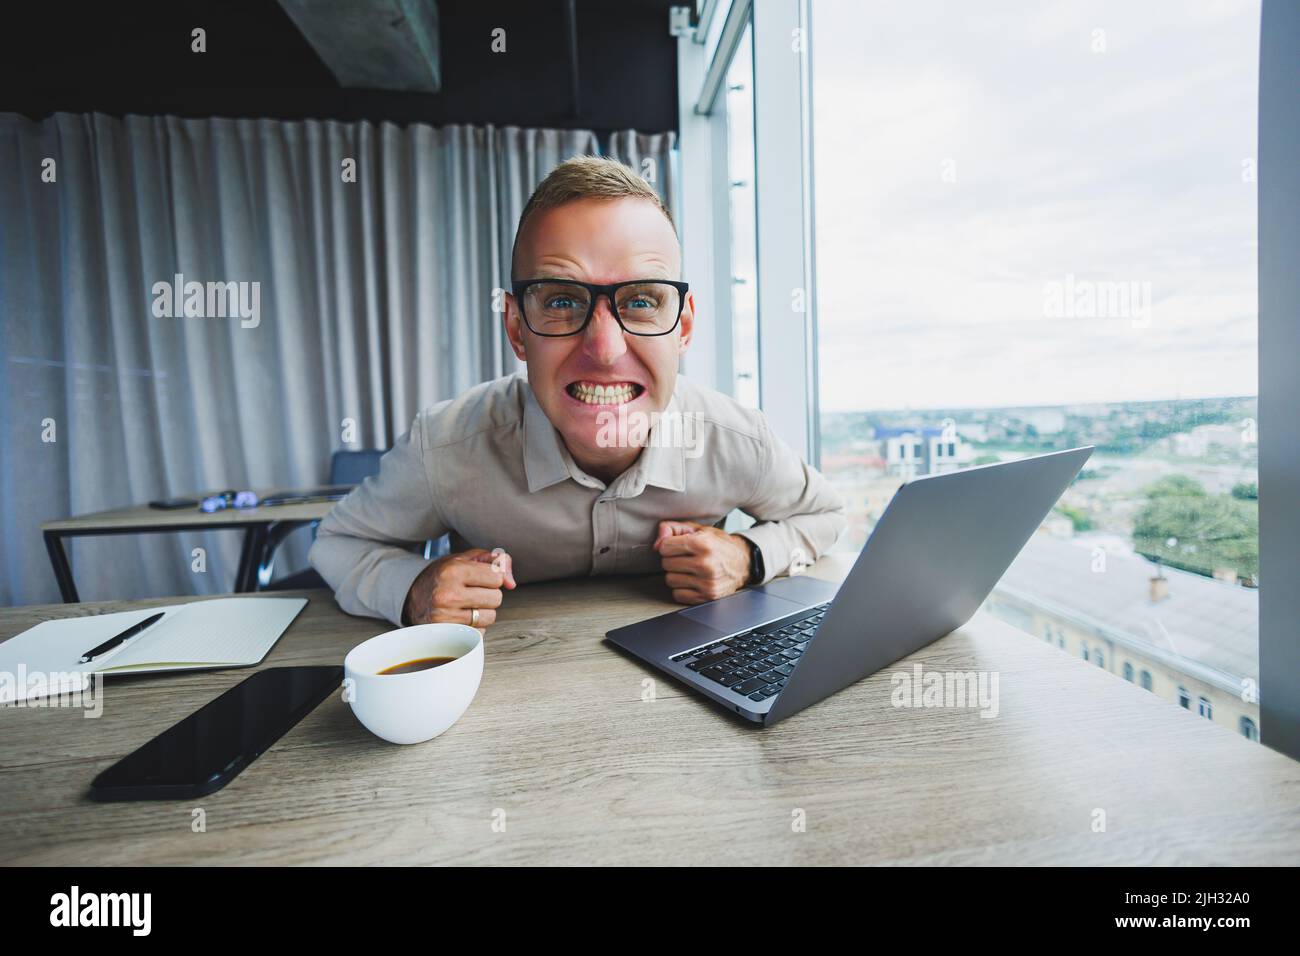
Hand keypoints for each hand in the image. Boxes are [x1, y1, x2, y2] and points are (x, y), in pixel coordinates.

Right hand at [401, 547, 516, 633]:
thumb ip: (495, 561)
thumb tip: (512, 583)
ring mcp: (446, 616)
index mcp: (453, 570)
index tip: (478, 578)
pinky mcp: (446, 634)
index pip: (497, 577)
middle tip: (471, 592)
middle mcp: (448, 594)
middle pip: (496, 598)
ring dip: (483, 612)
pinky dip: (475, 626)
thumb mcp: (465, 559)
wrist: (411, 598)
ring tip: (465, 605)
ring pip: (490, 617)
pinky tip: (460, 617)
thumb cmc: (443, 576)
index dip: (492, 577)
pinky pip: (480, 632)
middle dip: (488, 595)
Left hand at [652, 519, 751, 604]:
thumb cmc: (719, 545)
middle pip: (666, 564)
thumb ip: (673, 528)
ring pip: (670, 580)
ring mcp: (707, 582)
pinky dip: (682, 589)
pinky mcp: (707, 597)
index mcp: (703, 544)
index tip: (677, 546)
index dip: (668, 545)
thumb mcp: (699, 530)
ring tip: (689, 569)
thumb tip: (656, 543)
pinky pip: (678, 594)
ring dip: (676, 575)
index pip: (665, 547)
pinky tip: (692, 581)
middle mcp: (705, 564)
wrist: (743, 563)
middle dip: (672, 560)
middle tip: (685, 558)